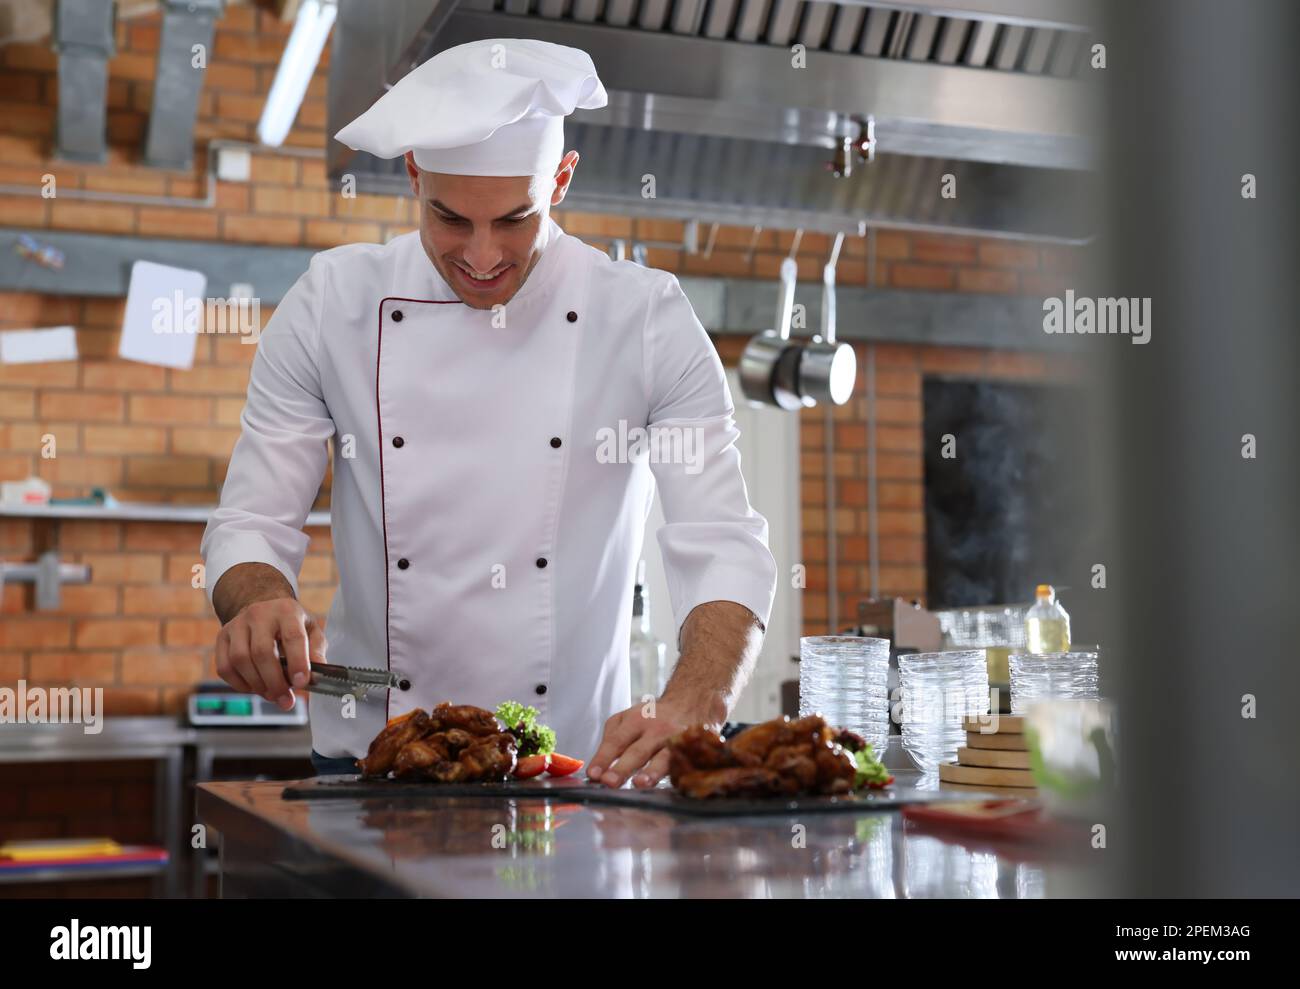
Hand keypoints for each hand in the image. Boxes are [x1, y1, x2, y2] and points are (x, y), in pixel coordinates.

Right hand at [215, 598, 325, 709]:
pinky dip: (239, 684)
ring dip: (257, 684)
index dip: (297, 662)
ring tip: (271, 695)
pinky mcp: (222, 637)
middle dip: (275, 682)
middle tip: (286, 700)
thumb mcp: (311, 630)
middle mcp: (259, 614)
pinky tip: (255, 688)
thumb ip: (316, 651)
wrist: (264, 608)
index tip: (301, 683)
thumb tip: (315, 676)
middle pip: (262, 652)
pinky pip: (224, 667)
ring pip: (240, 660)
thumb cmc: (291, 624)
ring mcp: (237, 625)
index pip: (292, 637)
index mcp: (286, 611)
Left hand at [586, 694, 724, 788]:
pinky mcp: (691, 749)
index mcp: (635, 720)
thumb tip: (599, 766)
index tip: (593, 774)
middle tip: (609, 782)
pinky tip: (672, 785)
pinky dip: (676, 775)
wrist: (690, 701)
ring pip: (663, 758)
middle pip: (637, 752)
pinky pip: (683, 764)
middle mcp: (655, 729)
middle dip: (622, 768)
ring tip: (640, 783)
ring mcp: (675, 740)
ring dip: (651, 772)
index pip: (615, 742)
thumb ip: (613, 737)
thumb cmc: (653, 716)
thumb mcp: (628, 717)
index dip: (603, 758)